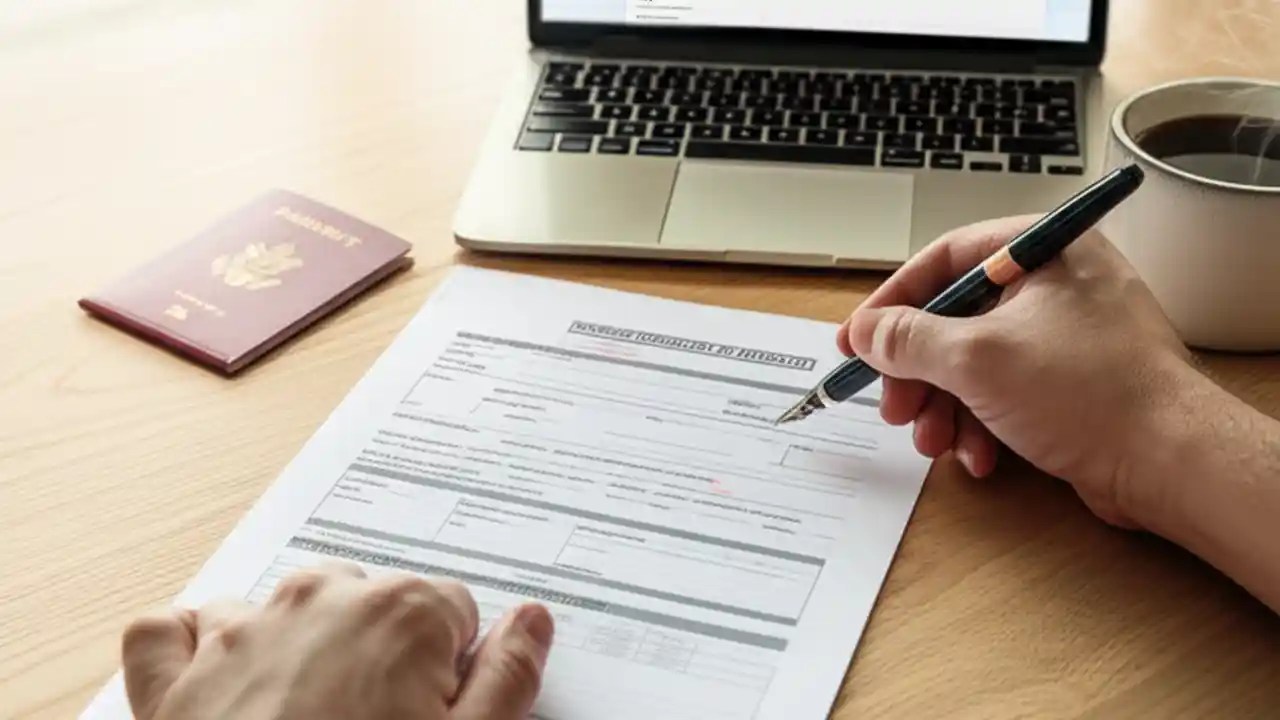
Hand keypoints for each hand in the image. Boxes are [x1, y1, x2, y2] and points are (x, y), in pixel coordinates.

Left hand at [121, 562, 553, 719]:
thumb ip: (508, 677)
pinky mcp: (174, 678)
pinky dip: (189, 645)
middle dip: (381, 647)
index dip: (455, 665)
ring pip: (277, 606)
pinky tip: (216, 678)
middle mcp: (320, 602)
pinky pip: (168, 631)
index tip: (444, 709)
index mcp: (402, 613)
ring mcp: (239, 634)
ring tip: (308, 714)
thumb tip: (531, 622)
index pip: (455, 609)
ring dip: (295, 643)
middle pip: (370, 598)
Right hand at [838, 214, 1193, 528]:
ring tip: (932, 442)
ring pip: (975, 362)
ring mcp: (1066, 334)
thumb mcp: (976, 358)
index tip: (857, 340)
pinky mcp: (1073, 382)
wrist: (1171, 462)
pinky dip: (981, 424)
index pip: (945, 259)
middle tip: (891, 406)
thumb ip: (909, 340)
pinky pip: (1006, 392)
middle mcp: (1057, 283)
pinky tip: (978, 456)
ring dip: (944, 407)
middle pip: (954, 317)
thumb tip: (868, 332)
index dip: (892, 302)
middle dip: (917, 372)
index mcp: (1043, 250)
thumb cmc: (1089, 392)